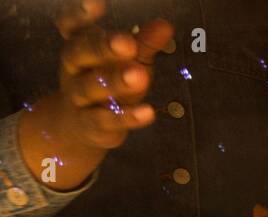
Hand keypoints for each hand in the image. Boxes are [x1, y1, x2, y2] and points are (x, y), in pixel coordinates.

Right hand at [18, 1, 171, 189]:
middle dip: (103, 47)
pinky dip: (126, 117)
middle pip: (80, 52)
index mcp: (79, 43)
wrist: (80, 126)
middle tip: (126, 42)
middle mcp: (73, 67)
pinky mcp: (90, 124)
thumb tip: (166, 25)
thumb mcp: (129, 60)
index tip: (95, 3)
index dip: (80, 14)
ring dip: (115, 81)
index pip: (73, 25)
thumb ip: (145, 43)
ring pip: (91, 87)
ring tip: (139, 74)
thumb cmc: (108, 81)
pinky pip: (105, 120)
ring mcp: (79, 96)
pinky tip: (147, 112)